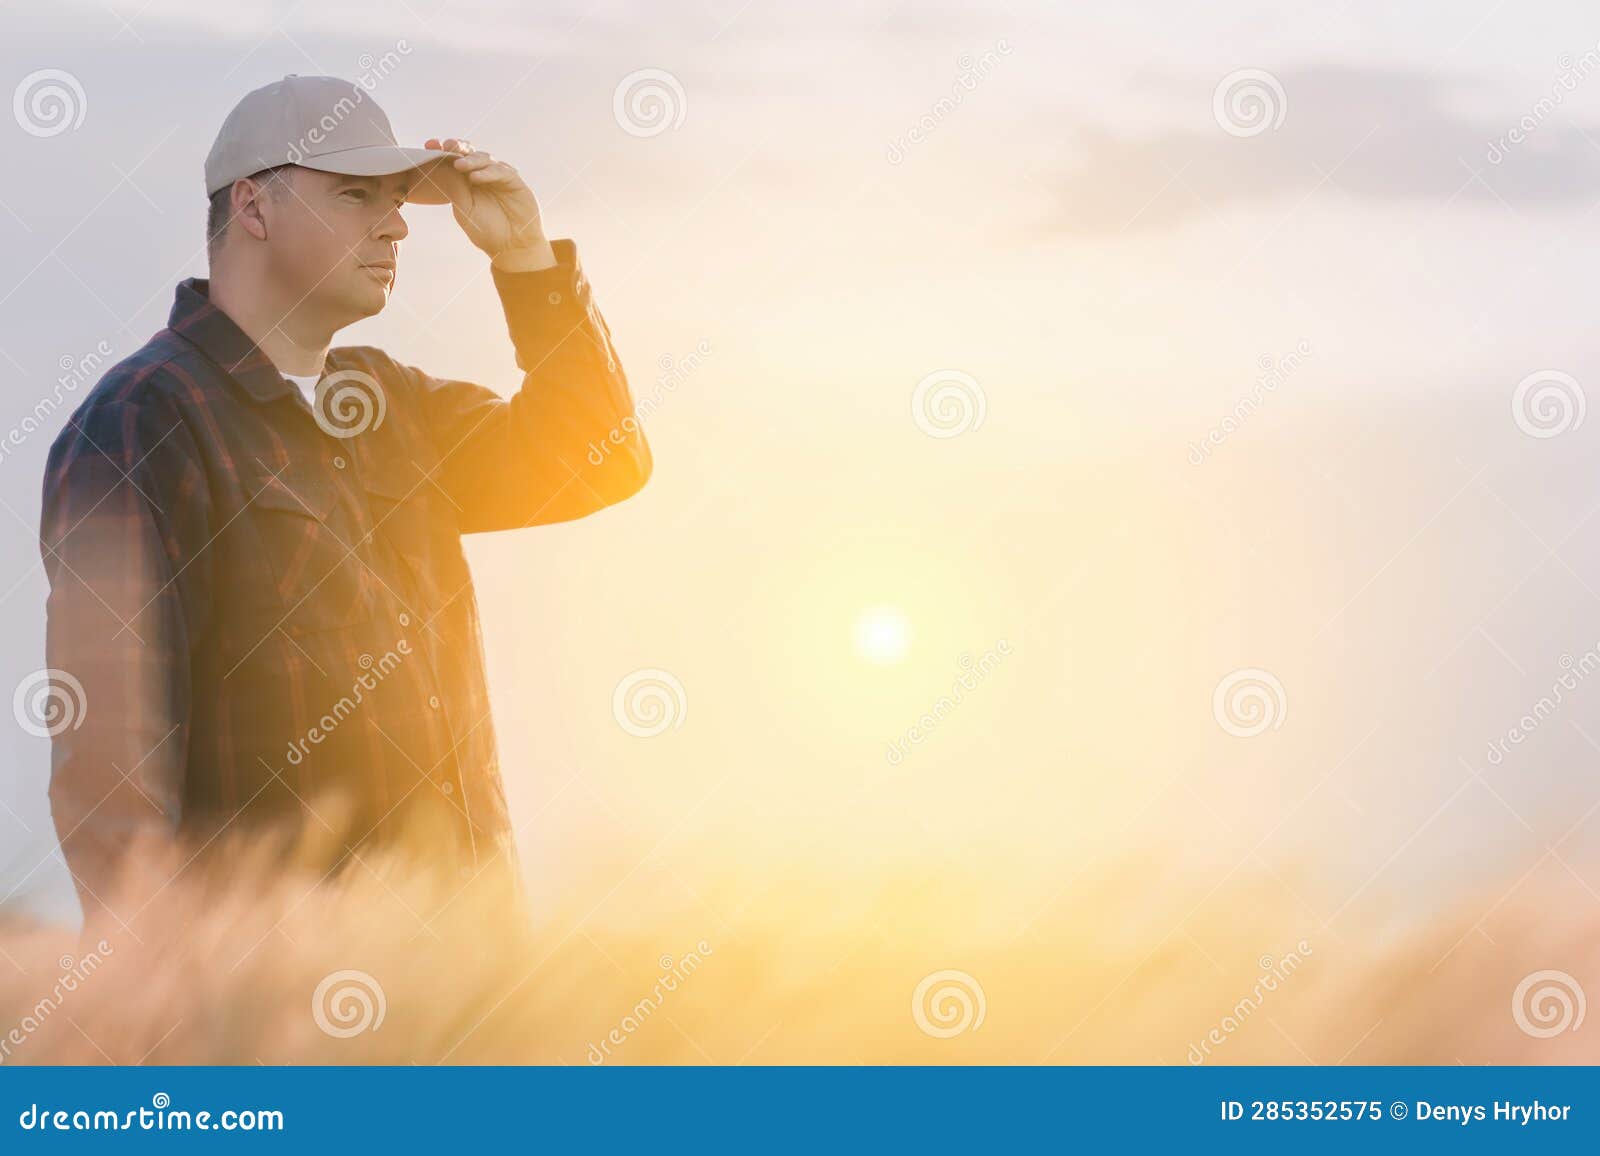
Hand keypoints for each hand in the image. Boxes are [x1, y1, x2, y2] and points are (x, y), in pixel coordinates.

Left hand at [422, 138, 551, 266]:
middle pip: (470, 154)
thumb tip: (443, 167)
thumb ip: (455, 189)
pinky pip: (501, 171)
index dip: (443, 150)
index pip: (454, 160)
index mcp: (467, 181)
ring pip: (485, 159)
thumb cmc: (486, 231)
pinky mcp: (514, 182)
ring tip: (459, 165)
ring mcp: (499, 177)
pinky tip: (475, 178)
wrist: (511, 248)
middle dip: (457, 147)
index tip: (429, 145)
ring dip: (471, 160)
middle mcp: (483, 175)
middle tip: (447, 145)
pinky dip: (488, 173)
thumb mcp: (464, 210)